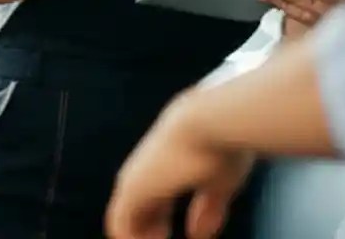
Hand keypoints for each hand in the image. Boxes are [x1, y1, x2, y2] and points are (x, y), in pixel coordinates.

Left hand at [107, 95, 254, 238]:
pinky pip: (120, 228)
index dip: (162, 224)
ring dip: (141, 238)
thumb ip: (209, 209)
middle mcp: (145, 172)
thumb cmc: (224, 143)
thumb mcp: (220, 182)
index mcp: (165, 166)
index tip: (186, 236)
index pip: (154, 203)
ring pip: (124, 222)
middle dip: (150, 234)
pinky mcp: (130, 188)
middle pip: (136, 214)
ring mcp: (135, 178)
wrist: (213, 119)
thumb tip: (198, 235)